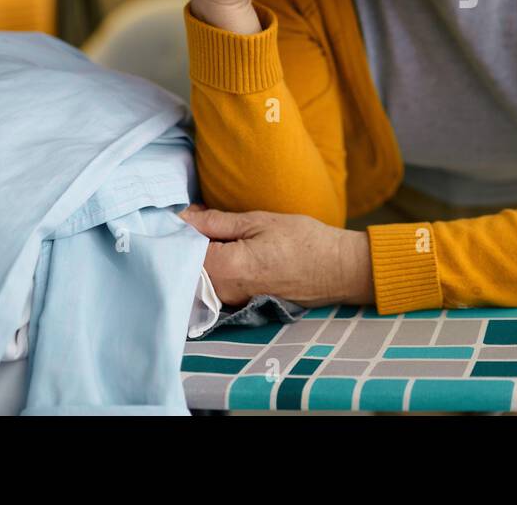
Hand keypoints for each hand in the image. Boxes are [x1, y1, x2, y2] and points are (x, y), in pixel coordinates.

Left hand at [178, 205, 373, 308]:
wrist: (338, 269)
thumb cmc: (303, 241)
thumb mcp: (258, 221)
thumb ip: (216, 221)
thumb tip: (183, 218)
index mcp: (226, 268)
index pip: (182, 250)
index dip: (178, 229)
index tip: (186, 212)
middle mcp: (224, 292)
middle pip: (185, 269)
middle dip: (184, 243)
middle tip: (196, 218)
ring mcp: (233, 302)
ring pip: (198, 279)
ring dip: (197, 256)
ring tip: (210, 230)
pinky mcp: (242, 304)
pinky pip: (213, 287)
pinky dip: (209, 268)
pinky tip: (221, 250)